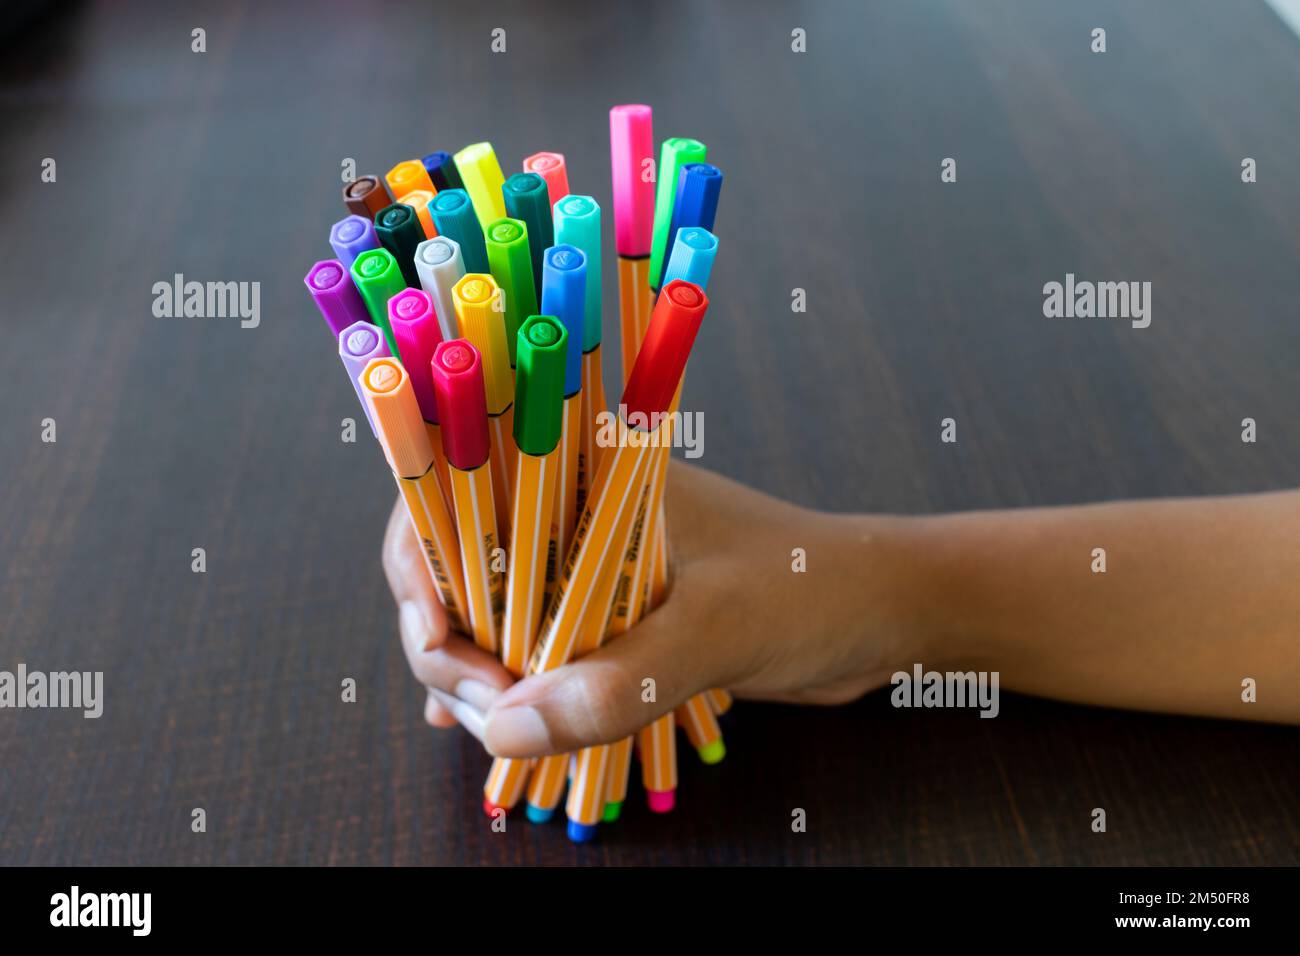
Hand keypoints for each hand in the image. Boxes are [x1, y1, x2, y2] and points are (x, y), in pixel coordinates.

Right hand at [384, 459, 929, 758]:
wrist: (885, 613)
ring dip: (475, 672)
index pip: (460, 491)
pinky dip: (508, 686)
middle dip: (448, 639)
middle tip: (483, 714)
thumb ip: (617, 681)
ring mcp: (595, 566)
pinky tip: (488, 728)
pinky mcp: (616, 614)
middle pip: (464, 561)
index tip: (436, 639)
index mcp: (589, 475)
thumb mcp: (716, 631)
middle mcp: (579, 514)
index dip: (422, 560)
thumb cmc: (813, 592)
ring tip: (491, 735)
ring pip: (495, 610)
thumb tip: (508, 730)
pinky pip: (536, 646)